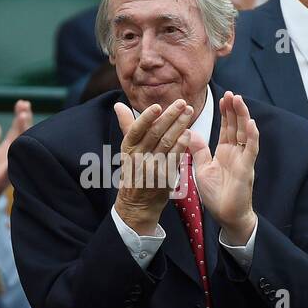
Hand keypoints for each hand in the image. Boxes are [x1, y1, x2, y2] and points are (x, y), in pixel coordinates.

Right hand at [113, 99, 194, 234]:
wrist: (137, 204)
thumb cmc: (133, 171)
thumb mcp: (126, 150)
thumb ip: (126, 126)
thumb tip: (118, 105)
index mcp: (128, 148)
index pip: (136, 130)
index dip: (146, 117)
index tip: (157, 106)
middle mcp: (138, 157)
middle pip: (155, 133)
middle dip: (170, 116)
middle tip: (181, 103)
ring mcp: (151, 168)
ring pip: (166, 143)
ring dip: (179, 126)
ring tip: (188, 113)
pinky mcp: (164, 177)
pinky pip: (174, 158)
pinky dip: (182, 145)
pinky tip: (188, 134)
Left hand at [189, 92, 258, 244]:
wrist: (226, 215)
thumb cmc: (216, 194)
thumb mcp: (202, 169)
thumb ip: (199, 151)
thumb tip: (190, 132)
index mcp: (224, 152)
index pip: (226, 127)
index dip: (226, 113)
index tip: (223, 97)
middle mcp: (235, 153)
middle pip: (236, 126)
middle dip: (234, 109)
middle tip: (231, 93)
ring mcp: (243, 159)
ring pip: (244, 133)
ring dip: (243, 116)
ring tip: (239, 100)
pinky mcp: (247, 169)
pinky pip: (250, 150)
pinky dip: (252, 137)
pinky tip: (251, 124)